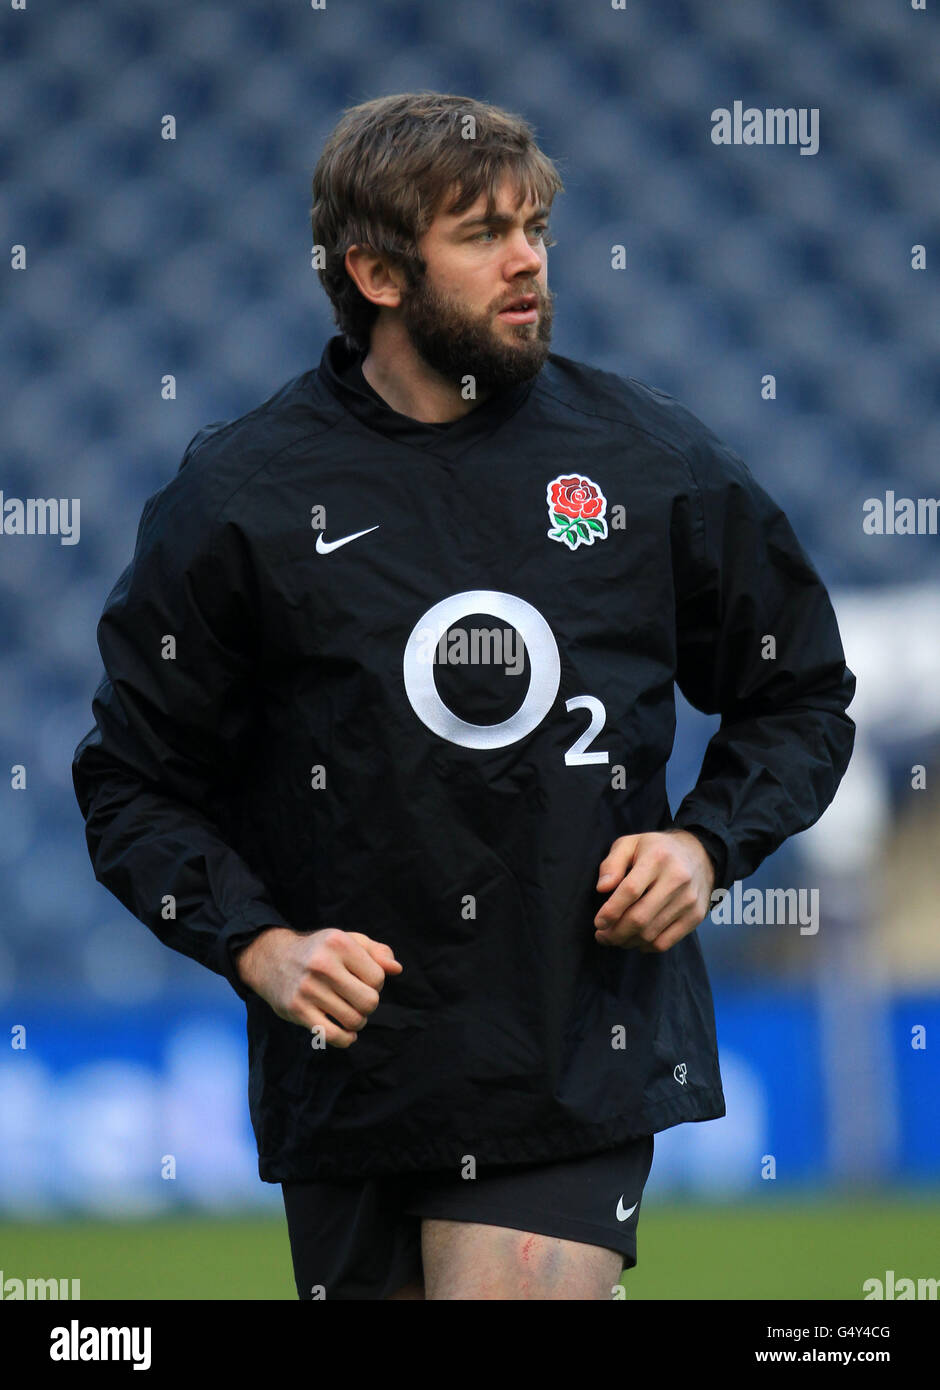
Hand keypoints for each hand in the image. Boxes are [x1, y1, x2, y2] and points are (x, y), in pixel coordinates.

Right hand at [235, 926, 402, 1047]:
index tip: (362, 981)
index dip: (375, 984)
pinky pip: (332, 1036)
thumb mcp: (347, 941)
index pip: (378, 977)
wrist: (272, 959)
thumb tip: (396, 969)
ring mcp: (308, 989)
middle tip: (358, 1000)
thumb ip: (376, 952)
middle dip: (368, 1005)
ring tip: (349, 1012)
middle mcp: (322, 964)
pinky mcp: (297, 1010)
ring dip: (357, 1021)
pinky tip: (346, 1033)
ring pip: (354, 1020)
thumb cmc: (320, 951)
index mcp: (338, 943)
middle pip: (369, 1001)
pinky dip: (345, 1039)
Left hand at [593, 830, 715, 952]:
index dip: (611, 911)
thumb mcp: (629, 844)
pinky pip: (665, 943)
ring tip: (615, 938)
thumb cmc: (655, 850)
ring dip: (627, 941)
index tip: (599, 923)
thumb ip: (611, 864)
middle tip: (602, 936)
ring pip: (651, 934)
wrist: (698, 854)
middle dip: (615, 933)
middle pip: (640, 917)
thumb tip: (602, 888)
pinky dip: (645, 946)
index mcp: (657, 858)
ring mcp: (689, 900)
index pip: (630, 891)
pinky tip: (635, 940)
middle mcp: (677, 879)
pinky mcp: (696, 916)